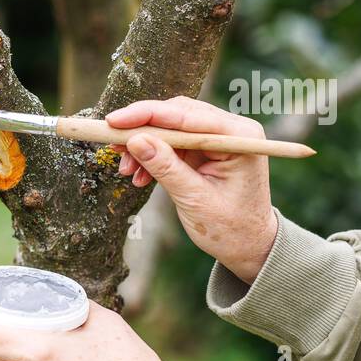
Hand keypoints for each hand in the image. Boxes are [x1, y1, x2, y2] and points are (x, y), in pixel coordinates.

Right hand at [107, 96, 278, 283]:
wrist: (247, 246)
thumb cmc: (230, 227)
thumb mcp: (194, 198)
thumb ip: (166, 167)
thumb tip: (135, 141)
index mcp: (239, 136)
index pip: (187, 115)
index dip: (147, 115)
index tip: (114, 121)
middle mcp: (231, 130)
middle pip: (177, 115)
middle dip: (142, 131)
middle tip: (113, 145)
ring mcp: (217, 138)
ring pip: (170, 128)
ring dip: (144, 146)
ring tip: (127, 170)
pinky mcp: (204, 149)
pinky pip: (171, 144)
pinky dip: (152, 157)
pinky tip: (139, 176)